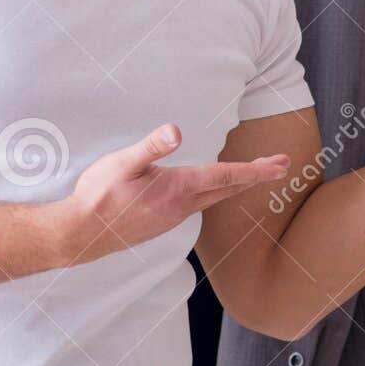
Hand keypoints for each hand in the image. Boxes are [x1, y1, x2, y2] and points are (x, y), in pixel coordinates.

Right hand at [52, 124, 289, 266]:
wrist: (82, 234)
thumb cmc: (99, 195)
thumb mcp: (122, 163)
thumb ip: (151, 146)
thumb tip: (175, 130)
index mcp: (179, 188)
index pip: (227, 175)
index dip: (258, 169)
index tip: (282, 164)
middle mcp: (183, 206)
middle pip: (229, 188)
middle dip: (257, 175)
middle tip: (281, 164)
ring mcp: (175, 217)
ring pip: (215, 198)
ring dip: (237, 184)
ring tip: (253, 173)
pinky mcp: (164, 222)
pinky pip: (200, 205)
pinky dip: (216, 193)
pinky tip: (212, 188)